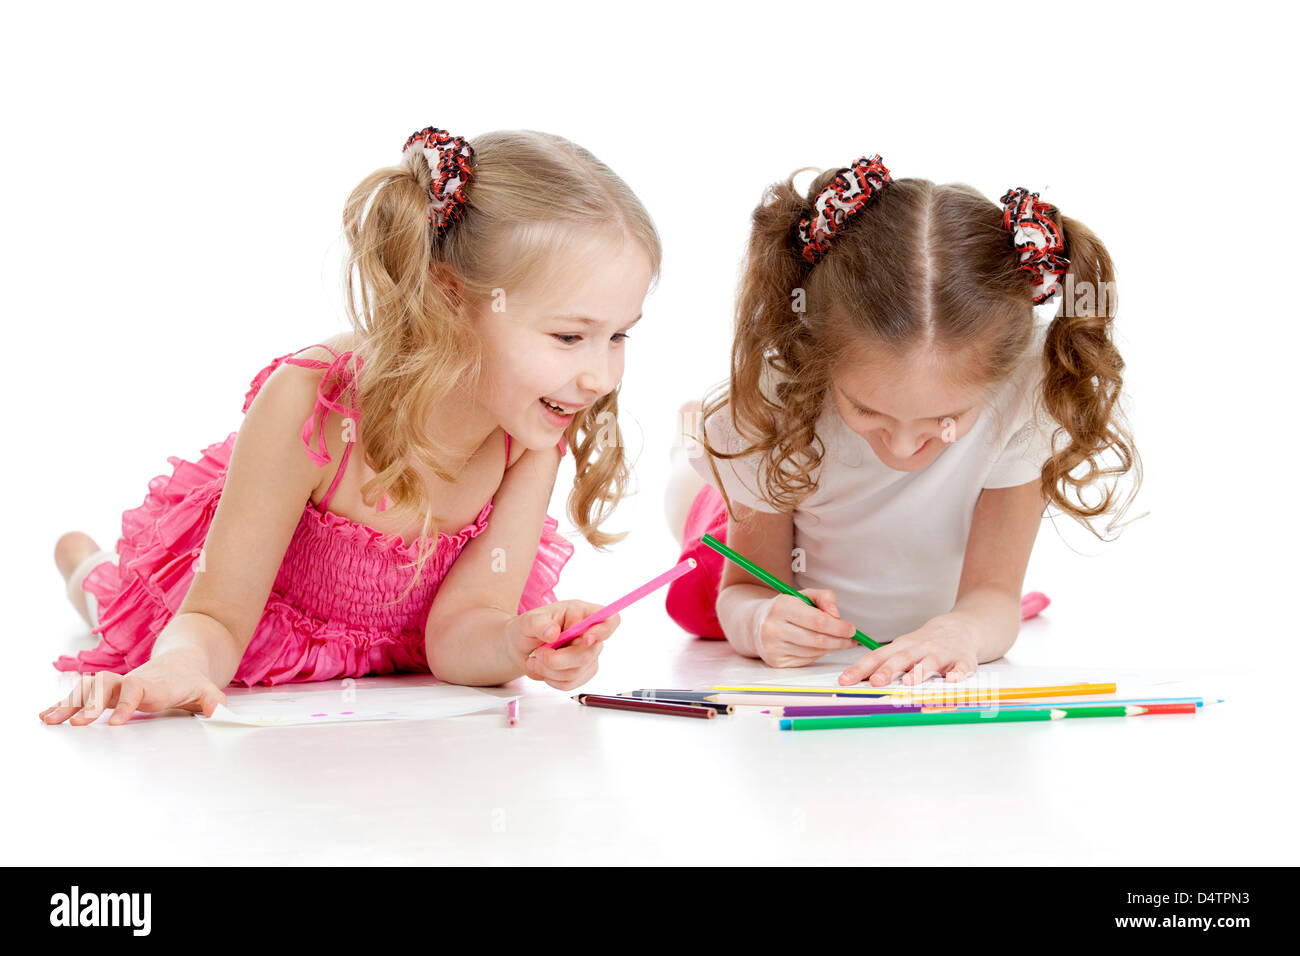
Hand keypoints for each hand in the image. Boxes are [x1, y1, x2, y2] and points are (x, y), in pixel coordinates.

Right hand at [39, 649, 227, 725]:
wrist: (181, 660)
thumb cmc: (191, 679)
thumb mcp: (207, 689)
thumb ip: (214, 701)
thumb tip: (218, 712)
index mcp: (153, 683)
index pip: (136, 690)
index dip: (125, 704)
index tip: (114, 722)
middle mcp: (130, 681)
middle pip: (105, 685)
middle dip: (90, 702)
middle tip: (76, 722)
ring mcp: (117, 685)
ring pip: (88, 689)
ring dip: (69, 703)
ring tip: (48, 719)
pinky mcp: (107, 692)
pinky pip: (82, 695)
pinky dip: (64, 704)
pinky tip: (47, 715)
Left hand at [505, 601, 620, 691]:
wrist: (521, 647)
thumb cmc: (528, 628)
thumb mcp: (527, 621)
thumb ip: (539, 624)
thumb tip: (553, 632)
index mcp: (582, 613)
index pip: (610, 620)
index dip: (603, 631)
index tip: (586, 640)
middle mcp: (589, 634)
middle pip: (588, 654)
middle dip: (558, 659)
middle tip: (538, 653)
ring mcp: (588, 655)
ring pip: (576, 672)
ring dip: (549, 670)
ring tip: (535, 660)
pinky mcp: (582, 673)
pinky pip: (570, 684)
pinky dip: (551, 679)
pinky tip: (543, 669)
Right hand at [754, 588, 859, 667]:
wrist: (755, 624)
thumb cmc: (784, 609)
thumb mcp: (803, 595)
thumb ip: (824, 597)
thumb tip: (837, 615)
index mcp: (782, 606)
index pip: (817, 621)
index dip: (839, 627)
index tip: (851, 629)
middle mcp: (774, 628)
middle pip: (818, 639)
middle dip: (840, 641)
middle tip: (851, 639)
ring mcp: (774, 647)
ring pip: (814, 652)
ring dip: (832, 648)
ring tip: (839, 642)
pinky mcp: (776, 661)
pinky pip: (806, 660)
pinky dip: (818, 654)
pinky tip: (820, 647)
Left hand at [837, 614, 978, 686]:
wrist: (961, 627)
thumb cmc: (924, 643)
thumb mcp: (902, 649)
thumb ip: (883, 663)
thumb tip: (854, 679)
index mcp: (902, 647)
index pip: (877, 657)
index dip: (861, 668)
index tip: (845, 681)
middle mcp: (920, 648)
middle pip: (901, 659)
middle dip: (888, 670)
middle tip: (875, 682)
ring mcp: (942, 654)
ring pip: (929, 662)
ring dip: (919, 672)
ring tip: (909, 682)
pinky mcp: (963, 660)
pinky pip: (961, 667)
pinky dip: (958, 674)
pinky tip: (952, 681)